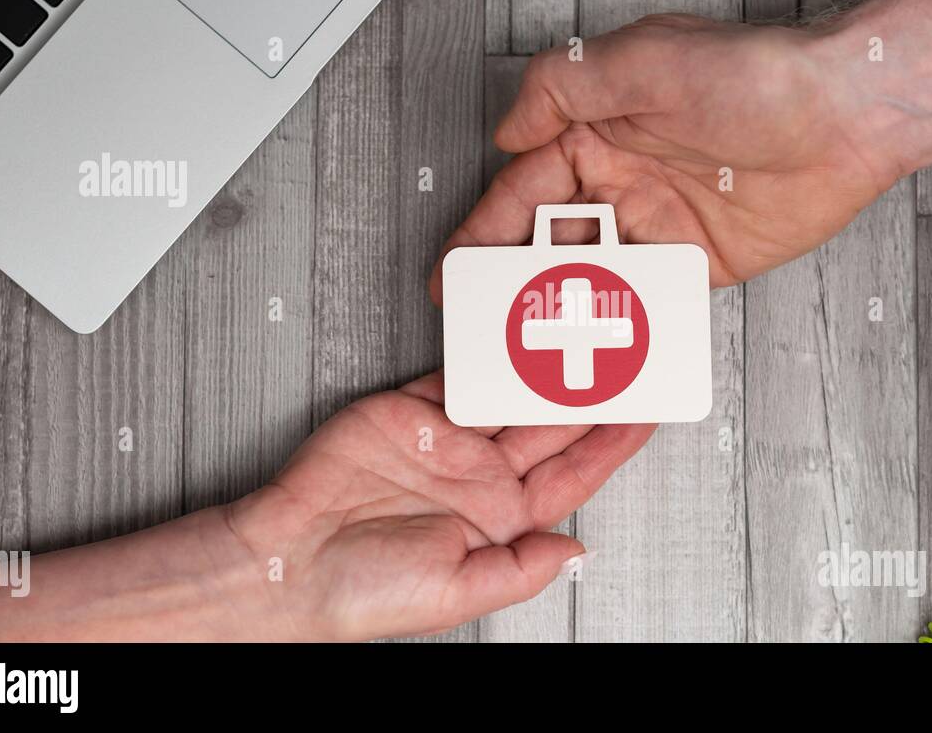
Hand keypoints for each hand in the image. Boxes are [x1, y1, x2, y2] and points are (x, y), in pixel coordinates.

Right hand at [0, 372, 652, 641]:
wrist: (288, 561)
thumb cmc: (362, 592)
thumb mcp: (455, 594)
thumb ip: (520, 569)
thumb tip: (576, 551)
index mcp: (499, 521)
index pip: (571, 476)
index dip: (609, 447)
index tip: (642, 416)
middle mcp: (479, 479)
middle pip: (550, 428)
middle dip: (591, 395)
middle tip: (627, 359)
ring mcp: (447, 442)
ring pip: (511, 394)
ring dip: (547, 369)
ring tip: (586, 339)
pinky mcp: (411, 411)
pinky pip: (457, 375)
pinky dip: (486, 354)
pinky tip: (517, 337)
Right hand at [431, 0, 931, 298]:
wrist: (846, 116)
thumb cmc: (759, 75)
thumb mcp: (642, 62)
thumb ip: (562, 90)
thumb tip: (507, 128)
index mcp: (600, 131)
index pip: (525, 190)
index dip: (485, 233)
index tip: (457, 272)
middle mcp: (625, 179)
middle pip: (552, 240)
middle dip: (516, 282)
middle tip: (489, 323)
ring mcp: (660, 224)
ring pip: (595, 276)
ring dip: (565, 309)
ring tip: (536, 343)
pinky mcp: (700, 262)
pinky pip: (651, 300)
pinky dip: (626, 323)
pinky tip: (604, 341)